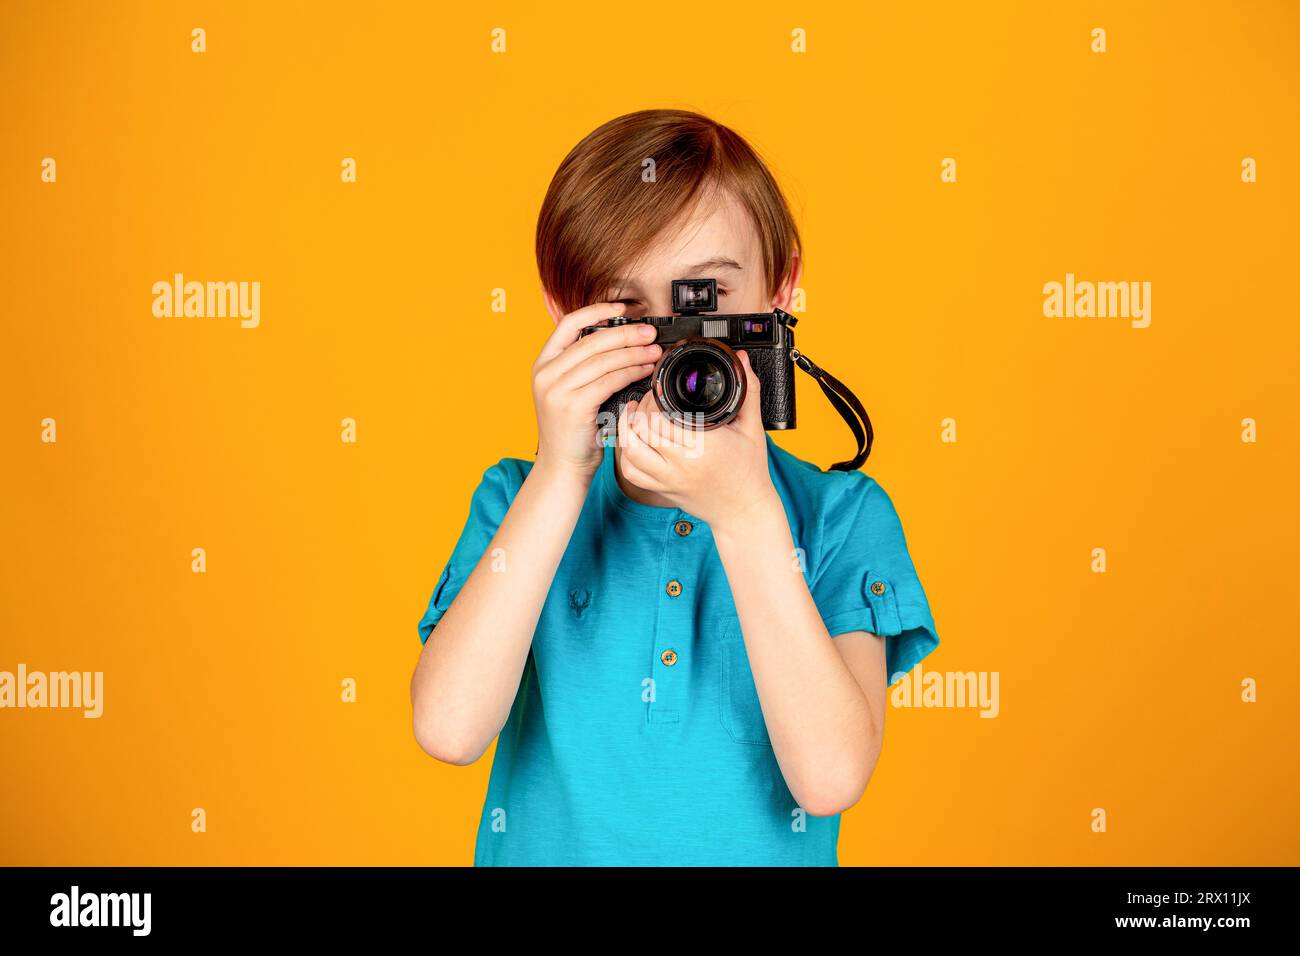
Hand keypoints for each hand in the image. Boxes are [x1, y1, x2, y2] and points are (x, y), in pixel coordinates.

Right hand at [531, 301, 662, 479]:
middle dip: (625, 333)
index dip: (596, 311)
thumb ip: (582, 367)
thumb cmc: (572, 431)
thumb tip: (618, 342)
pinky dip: (630, 372)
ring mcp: (556, 390)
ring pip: (603, 360)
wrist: (562, 467)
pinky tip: (644, 370)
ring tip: (653, 351)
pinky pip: (608, 381)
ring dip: (633, 353)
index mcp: (542, 364)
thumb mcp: (569, 392)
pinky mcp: (573, 406)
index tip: (622, 308)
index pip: (567, 324)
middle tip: (649, 332)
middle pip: (591, 341)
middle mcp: (545, 374)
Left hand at [617, 349, 779, 528]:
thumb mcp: (753, 428)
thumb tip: (742, 359)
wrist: (745, 511)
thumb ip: (747, 390)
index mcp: (704, 445)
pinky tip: (633, 441)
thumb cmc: (750, 471)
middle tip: (646, 400)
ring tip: (632, 416)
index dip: (654, 399)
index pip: (663, 416)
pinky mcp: (662, 490)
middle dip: (639, 410)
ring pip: (631, 451)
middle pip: (643, 430)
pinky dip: (626, 454)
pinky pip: (632, 473)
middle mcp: (683, 464)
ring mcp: (669, 479)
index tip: (659, 390)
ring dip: (626, 430)